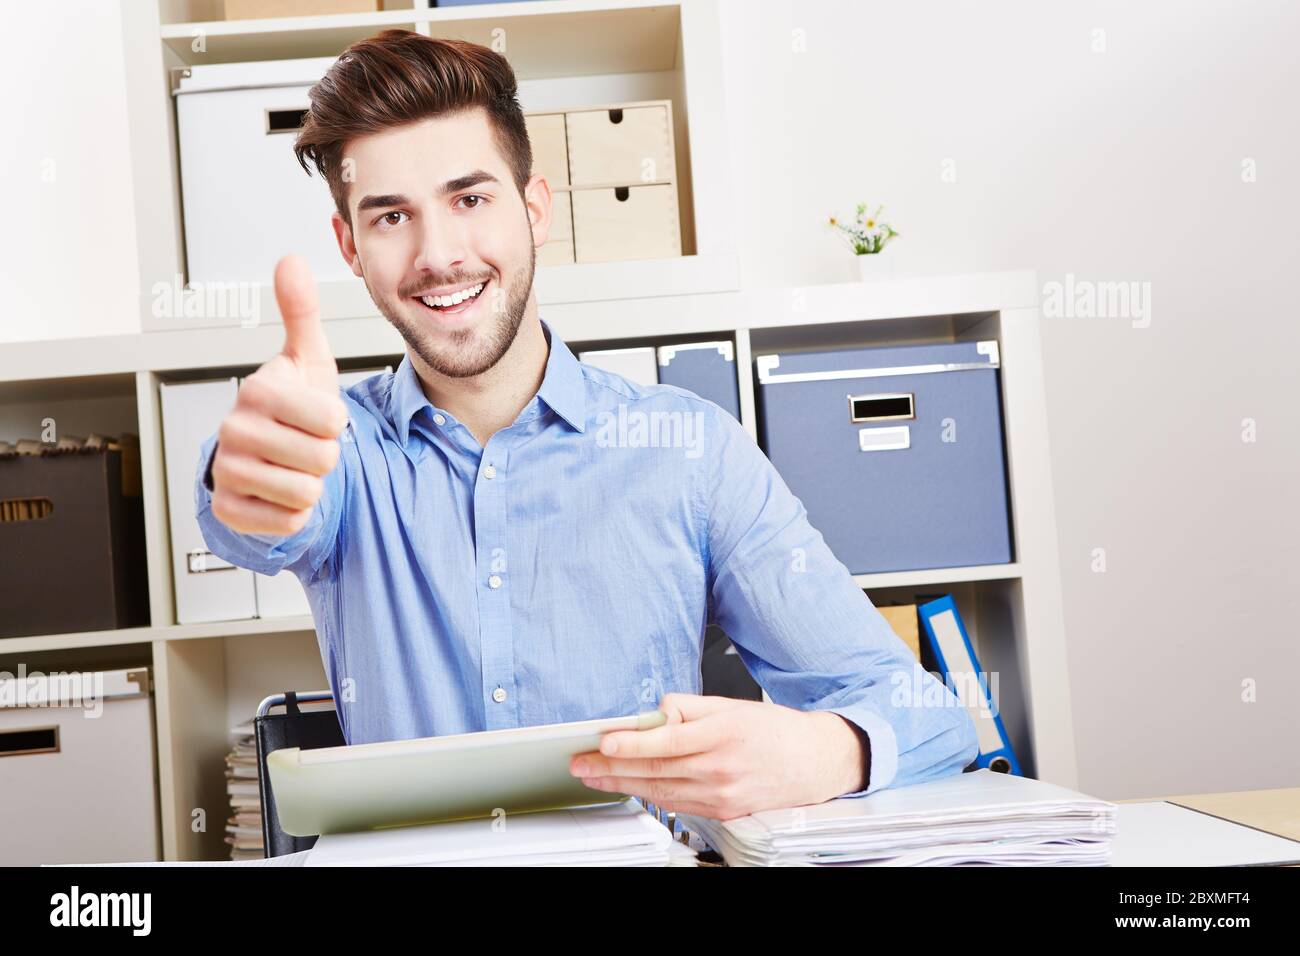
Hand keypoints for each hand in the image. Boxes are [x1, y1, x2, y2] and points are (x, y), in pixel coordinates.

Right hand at [210, 255, 348, 535]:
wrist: (266, 456)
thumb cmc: (292, 406)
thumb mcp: (306, 357)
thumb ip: (301, 311)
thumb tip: (290, 261)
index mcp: (257, 390)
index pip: (332, 419)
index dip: (336, 421)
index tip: (316, 415)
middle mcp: (234, 430)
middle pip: (324, 458)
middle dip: (325, 456)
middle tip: (305, 444)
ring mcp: (228, 472)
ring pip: (308, 492)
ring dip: (311, 484)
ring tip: (292, 466)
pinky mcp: (229, 511)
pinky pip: (290, 522)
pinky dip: (295, 513)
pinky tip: (279, 492)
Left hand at [568, 693, 868, 819]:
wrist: (816, 761)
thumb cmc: (777, 731)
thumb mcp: (733, 705)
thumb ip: (690, 708)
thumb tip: (656, 714)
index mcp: (723, 734)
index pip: (665, 742)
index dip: (630, 743)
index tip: (603, 741)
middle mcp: (720, 768)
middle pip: (655, 770)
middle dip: (611, 768)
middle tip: (581, 764)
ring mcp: (721, 795)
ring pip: (660, 790)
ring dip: (622, 784)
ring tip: (595, 777)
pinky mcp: (723, 811)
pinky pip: (678, 803)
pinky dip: (651, 795)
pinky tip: (631, 787)